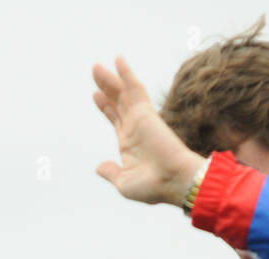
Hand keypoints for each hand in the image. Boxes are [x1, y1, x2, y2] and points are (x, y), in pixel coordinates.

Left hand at [92, 57, 205, 205]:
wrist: (173, 181)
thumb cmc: (153, 188)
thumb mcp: (124, 183)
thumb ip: (111, 172)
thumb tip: (99, 167)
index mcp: (129, 145)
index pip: (115, 119)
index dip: (106, 106)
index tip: (96, 94)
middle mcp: (134, 129)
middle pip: (117, 102)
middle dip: (106, 87)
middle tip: (95, 71)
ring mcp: (140, 119)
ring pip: (123, 93)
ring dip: (110, 78)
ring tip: (96, 66)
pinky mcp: (146, 112)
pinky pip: (134, 88)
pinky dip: (126, 74)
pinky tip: (118, 60)